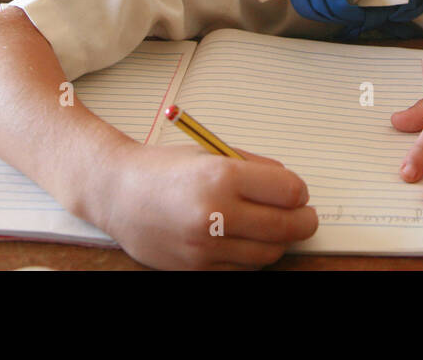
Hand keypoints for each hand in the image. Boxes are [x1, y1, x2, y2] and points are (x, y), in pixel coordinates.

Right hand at [97, 142, 317, 268]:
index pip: (288, 192)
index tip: (298, 193)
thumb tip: (291, 187)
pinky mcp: (196, 268)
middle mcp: (214, 214)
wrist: (117, 193)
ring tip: (274, 227)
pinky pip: (242, 268)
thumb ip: (255, 168)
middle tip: (305, 216)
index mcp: (221, 176)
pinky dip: (252, 256)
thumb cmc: (164, 168)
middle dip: (304, 221)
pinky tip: (246, 240)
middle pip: (285, 228)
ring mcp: (204, 246)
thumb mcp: (212, 153)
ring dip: (279, 242)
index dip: (299, 192)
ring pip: (268, 254)